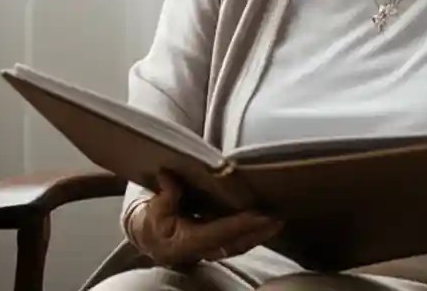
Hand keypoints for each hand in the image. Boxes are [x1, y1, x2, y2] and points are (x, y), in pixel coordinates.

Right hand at [129, 171, 281, 267]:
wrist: (147, 238)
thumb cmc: (150, 222)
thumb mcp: (153, 208)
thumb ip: (165, 194)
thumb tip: (169, 176)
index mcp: (186, 242)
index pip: (218, 232)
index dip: (240, 224)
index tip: (260, 215)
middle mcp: (201, 251)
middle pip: (236, 243)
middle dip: (259, 231)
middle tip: (278, 217)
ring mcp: (210, 251)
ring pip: (240, 244)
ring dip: (260, 233)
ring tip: (278, 218)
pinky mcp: (216, 246)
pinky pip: (238, 241)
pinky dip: (254, 232)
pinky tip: (267, 222)